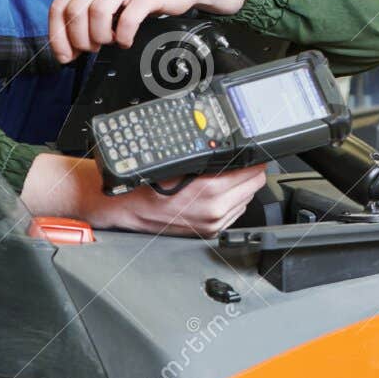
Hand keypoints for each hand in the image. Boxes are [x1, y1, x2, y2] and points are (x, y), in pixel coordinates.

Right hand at [20, 155, 267, 236]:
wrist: (123, 207)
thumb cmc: (143, 183)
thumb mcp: (178, 158)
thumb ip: (208, 154)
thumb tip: (232, 146)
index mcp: (209, 191)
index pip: (253, 171)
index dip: (255, 157)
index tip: (254, 151)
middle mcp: (214, 210)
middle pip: (254, 185)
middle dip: (249, 171)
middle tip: (240, 160)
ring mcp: (213, 223)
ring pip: (246, 199)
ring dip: (240, 186)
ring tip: (225, 175)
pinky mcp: (209, 231)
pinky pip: (234, 212)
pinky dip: (231, 200)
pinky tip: (217, 191)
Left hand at [48, 0, 249, 62]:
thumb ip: (87, 13)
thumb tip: (67, 46)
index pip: (60, 5)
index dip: (58, 36)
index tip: (65, 56)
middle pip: (75, 11)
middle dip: (79, 39)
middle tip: (91, 49)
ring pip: (97, 13)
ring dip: (100, 36)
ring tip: (111, 42)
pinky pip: (127, 19)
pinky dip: (124, 36)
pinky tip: (127, 40)